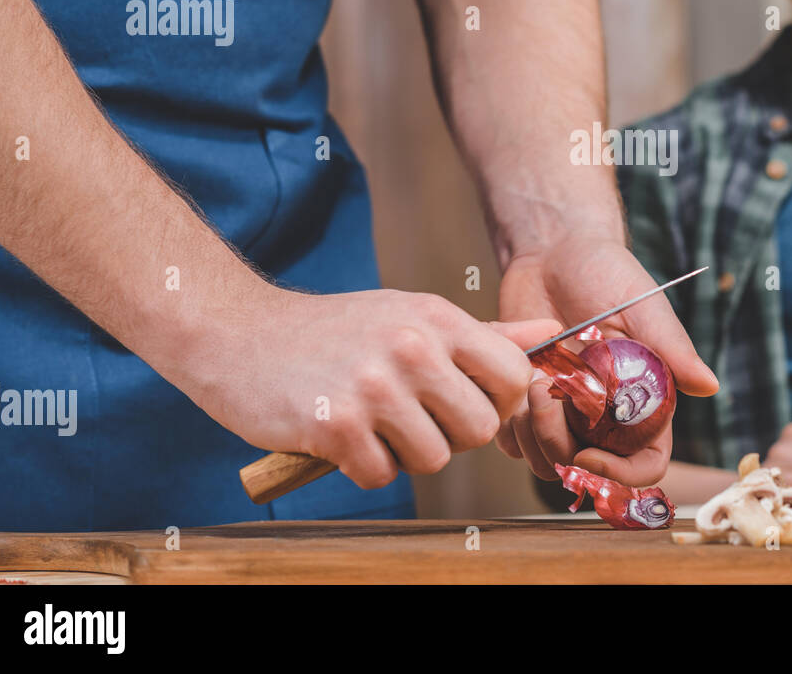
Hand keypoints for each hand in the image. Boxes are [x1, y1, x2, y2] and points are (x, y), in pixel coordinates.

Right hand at [179, 283, 560, 488]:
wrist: (239, 334)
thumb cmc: (337, 329)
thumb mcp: (412, 315)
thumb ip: (486, 334)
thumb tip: (552, 333)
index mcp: (437, 318)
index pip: (513, 376)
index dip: (495, 401)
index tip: (463, 400)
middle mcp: (411, 347)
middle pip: (479, 429)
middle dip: (450, 435)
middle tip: (411, 417)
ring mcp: (374, 387)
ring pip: (433, 459)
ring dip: (403, 454)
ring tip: (373, 424)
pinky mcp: (336, 426)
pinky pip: (380, 476)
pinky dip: (362, 467)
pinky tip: (340, 436)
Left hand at [495, 234, 717, 485]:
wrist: (553, 251)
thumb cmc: (606, 272)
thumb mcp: (642, 305)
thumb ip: (671, 347)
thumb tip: (709, 385)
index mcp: (643, 403)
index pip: (644, 464)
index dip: (620, 474)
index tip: (587, 455)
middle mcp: (604, 418)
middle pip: (583, 470)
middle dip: (557, 444)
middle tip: (544, 392)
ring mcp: (562, 414)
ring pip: (542, 461)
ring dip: (530, 432)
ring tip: (532, 378)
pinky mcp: (525, 403)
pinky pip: (511, 438)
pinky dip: (507, 415)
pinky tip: (515, 369)